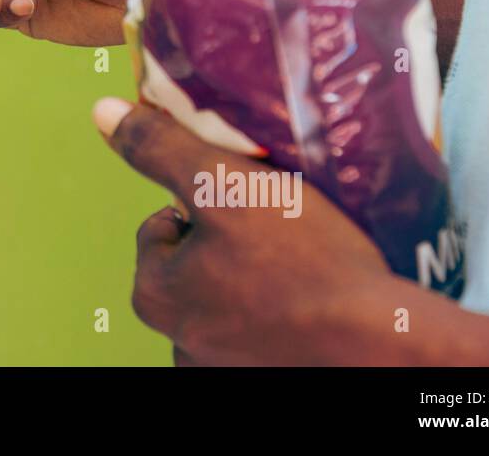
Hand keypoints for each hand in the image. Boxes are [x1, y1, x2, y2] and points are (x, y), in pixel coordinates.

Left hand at [93, 97, 399, 365]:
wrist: (384, 343)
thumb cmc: (304, 262)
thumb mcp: (224, 184)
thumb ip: (161, 148)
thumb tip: (104, 114)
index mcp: (155, 292)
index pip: (160, 224)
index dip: (206, 201)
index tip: (247, 199)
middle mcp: (178, 339)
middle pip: (195, 261)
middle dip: (231, 239)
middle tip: (279, 227)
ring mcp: (223, 363)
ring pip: (231, 293)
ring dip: (258, 275)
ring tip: (304, 262)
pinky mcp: (267, 373)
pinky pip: (264, 326)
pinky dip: (283, 310)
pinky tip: (314, 297)